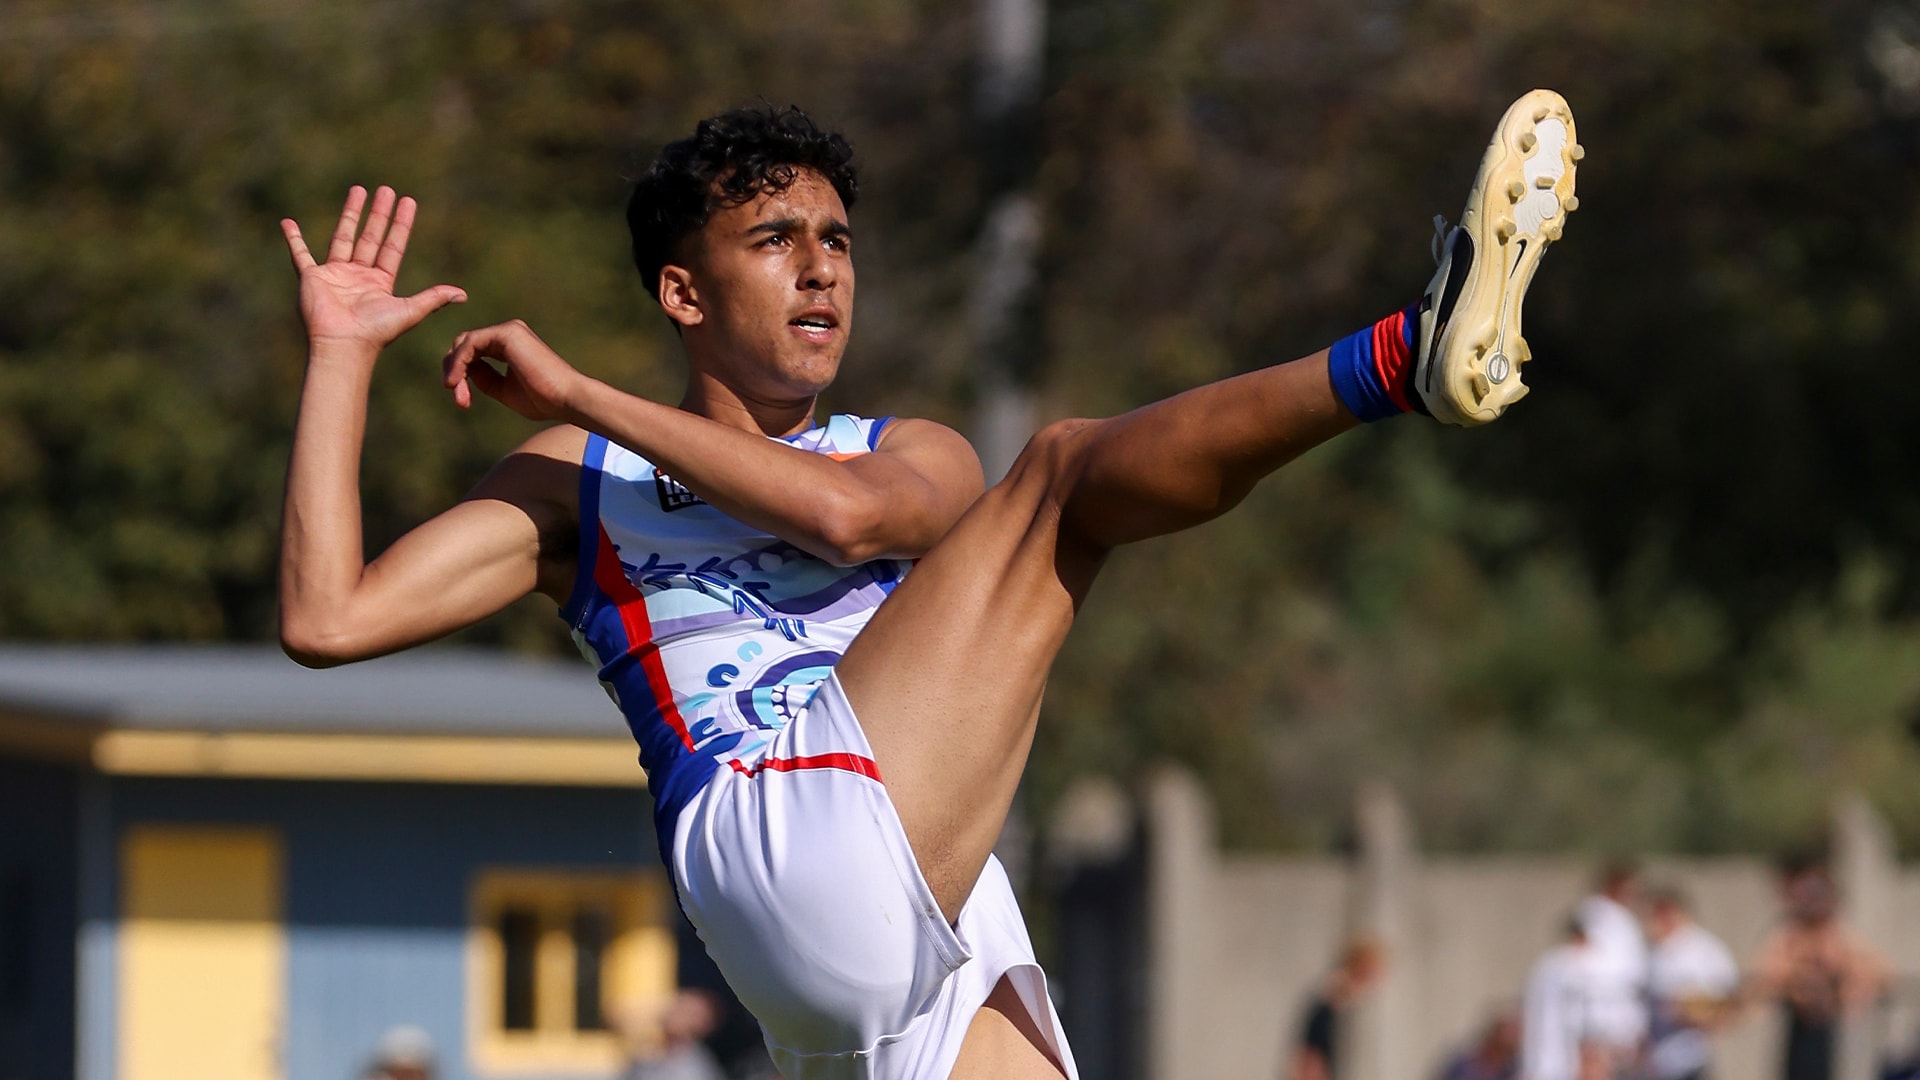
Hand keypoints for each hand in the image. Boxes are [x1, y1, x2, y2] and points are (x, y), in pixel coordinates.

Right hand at [281, 185, 466, 350]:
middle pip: (370, 236)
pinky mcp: (312, 278)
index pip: (393, 246)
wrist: (344, 345)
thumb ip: (434, 298)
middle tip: (386, 189)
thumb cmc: (377, 331)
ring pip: (343, 237)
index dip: (401, 224)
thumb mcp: (410, 311)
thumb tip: (463, 294)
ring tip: (357, 190)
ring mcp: (334, 275)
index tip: (408, 201)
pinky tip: (287, 222)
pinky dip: (293, 240)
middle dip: (379, 213)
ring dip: (350, 214)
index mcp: (379, 282)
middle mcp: (358, 276)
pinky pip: (299, 255)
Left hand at [441, 320, 586, 420]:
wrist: (566, 399)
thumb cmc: (543, 400)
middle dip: (455, 371)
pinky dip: (459, 362)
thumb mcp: (503, 390)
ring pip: (465, 343)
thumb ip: (484, 379)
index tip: (463, 401)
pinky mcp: (507, 333)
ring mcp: (509, 331)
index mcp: (509, 345)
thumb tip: (462, 372)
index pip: (473, 352)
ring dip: (455, 368)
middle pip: (465, 345)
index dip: (461, 375)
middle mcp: (508, 333)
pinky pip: (471, 343)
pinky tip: (456, 381)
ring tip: (454, 391)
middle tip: (460, 400)